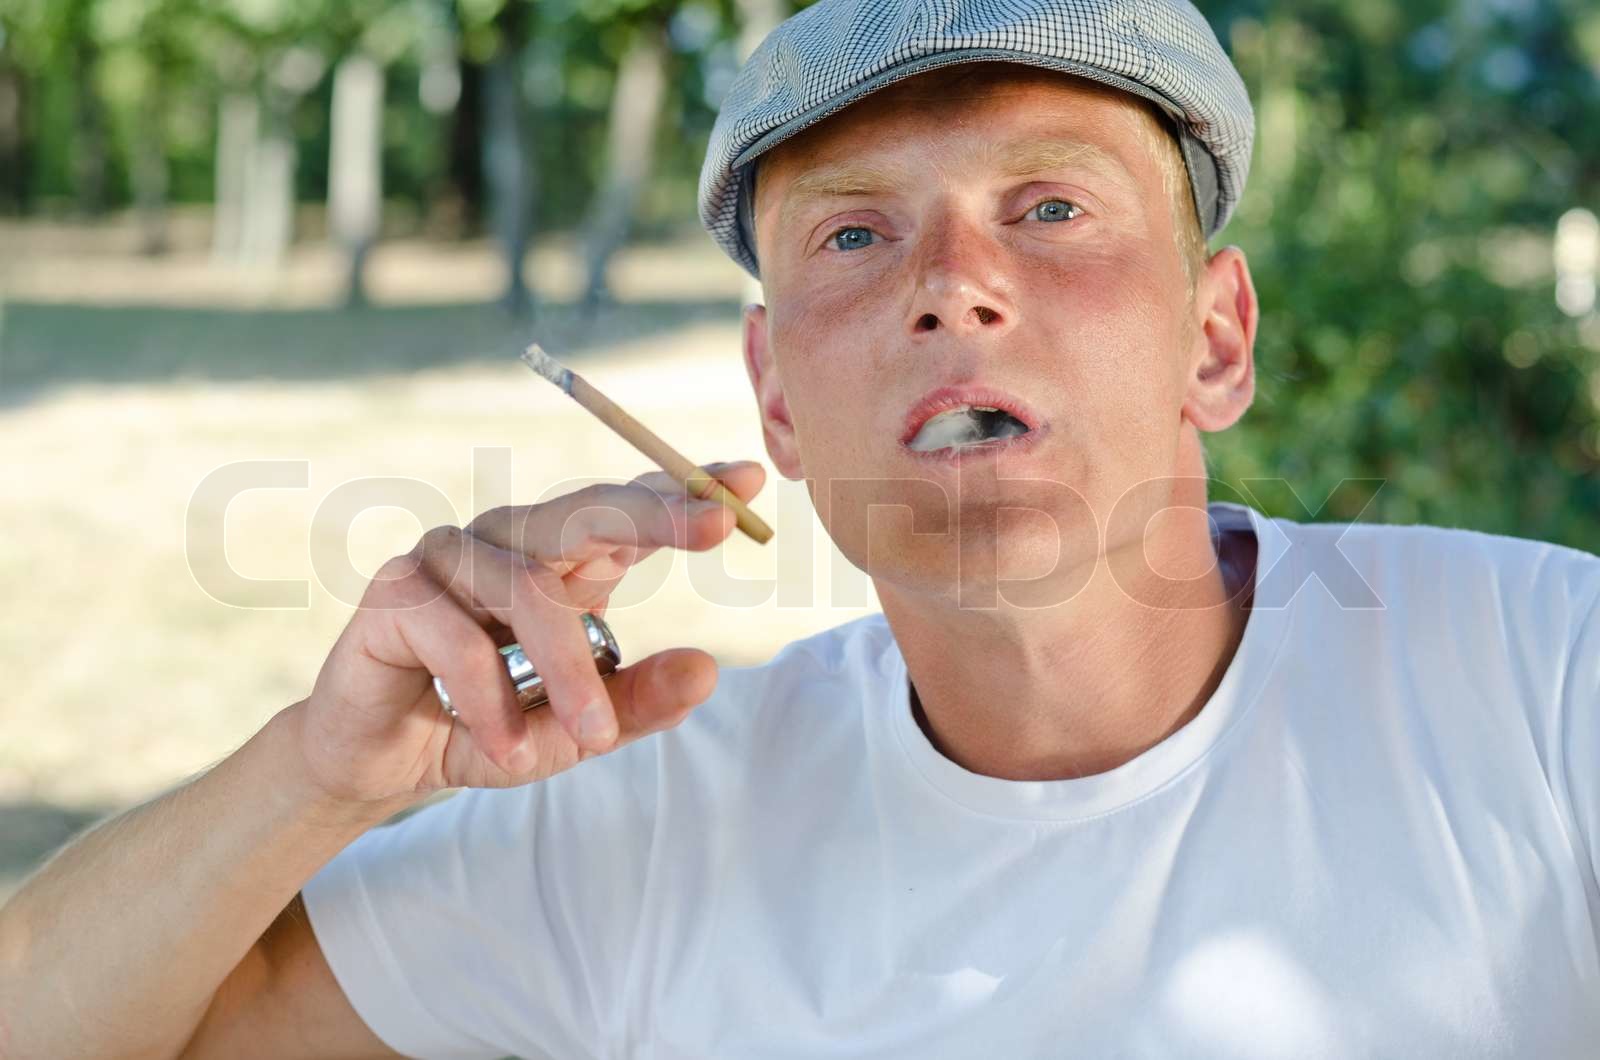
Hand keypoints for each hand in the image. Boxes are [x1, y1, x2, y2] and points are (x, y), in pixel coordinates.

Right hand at [292, 460, 766, 804]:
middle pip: (586, 509)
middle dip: (657, 511)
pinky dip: (489, 698)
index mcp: (563, 559)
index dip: (686, 490)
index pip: (629, 511)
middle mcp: (510, 541)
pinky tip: (504, 743)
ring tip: (593, 738)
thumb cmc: (488, 726)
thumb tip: (709, 670)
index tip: (751, 480)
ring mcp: (450, 557)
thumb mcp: (575, 727)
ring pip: (529, 590)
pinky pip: (458, 638)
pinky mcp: (396, 593)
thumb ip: (636, 702)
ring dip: (567, 669)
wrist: (381, 764)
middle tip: (717, 522)